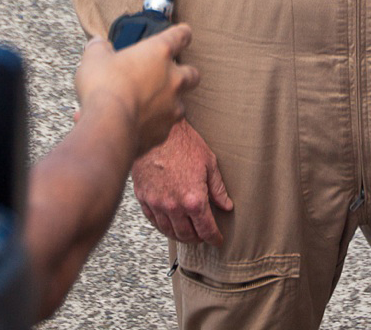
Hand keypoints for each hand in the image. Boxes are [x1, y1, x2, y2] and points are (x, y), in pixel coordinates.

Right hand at [74, 25, 197, 156]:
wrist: (108, 127)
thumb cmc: (104, 86)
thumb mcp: (95, 59)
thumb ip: (99, 48)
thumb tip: (98, 43)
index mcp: (159, 53)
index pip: (181, 36)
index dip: (182, 34)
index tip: (182, 34)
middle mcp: (173, 79)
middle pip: (192, 74)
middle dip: (185, 74)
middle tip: (168, 76)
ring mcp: (172, 108)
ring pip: (180, 104)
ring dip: (167, 104)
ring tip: (146, 106)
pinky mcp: (164, 132)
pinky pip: (162, 127)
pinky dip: (151, 125)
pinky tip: (133, 126)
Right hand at [131, 117, 232, 244]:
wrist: (156, 131)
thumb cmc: (182, 142)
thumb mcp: (208, 162)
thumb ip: (218, 188)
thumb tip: (226, 205)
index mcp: (194, 199)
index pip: (206, 229)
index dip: (214, 238)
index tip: (217, 240)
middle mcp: (174, 206)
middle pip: (187, 235)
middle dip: (198, 239)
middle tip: (203, 236)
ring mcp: (156, 203)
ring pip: (169, 231)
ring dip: (180, 235)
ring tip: (188, 232)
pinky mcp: (143, 198)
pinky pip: (153, 220)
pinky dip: (163, 226)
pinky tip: (169, 222)